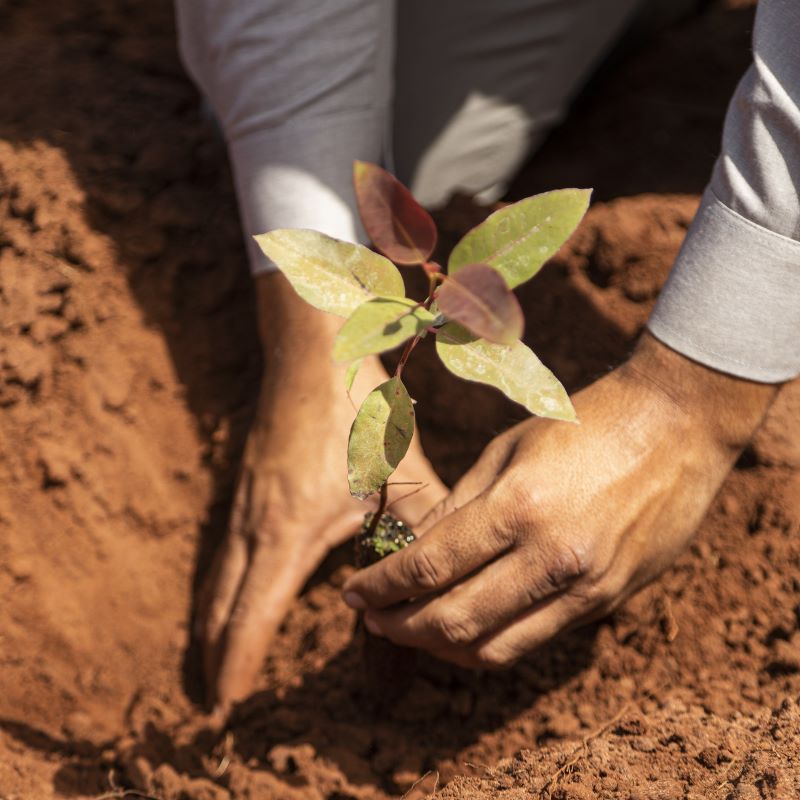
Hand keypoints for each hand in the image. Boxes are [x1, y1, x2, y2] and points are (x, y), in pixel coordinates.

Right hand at [196, 274, 446, 715]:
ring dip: (212, 623)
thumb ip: (417, 529)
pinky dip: (218, 585)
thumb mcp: (400, 473)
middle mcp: (254, 521)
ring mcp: (243, 501)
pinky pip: (222, 550)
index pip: (253, 611)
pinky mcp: (245, 484)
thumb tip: (432, 582)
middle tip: (213, 703)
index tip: (225, 705)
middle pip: (222, 603)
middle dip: (217, 654)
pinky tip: (224, 594)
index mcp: (288, 528)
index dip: (238, 661)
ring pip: (218, 577)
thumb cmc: (360, 409)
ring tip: (212, 663)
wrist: (314, 349)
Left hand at [342, 333, 777, 668]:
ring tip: (410, 630)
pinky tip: (465, 628)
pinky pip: (535, 641)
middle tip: (370, 619)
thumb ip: (459, 508)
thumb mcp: (509, 449)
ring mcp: (585, 587)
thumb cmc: (584, 424)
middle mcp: (551, 557)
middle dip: (400, 626)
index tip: (351, 593)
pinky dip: (490, 644)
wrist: (677, 426)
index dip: (382, 586)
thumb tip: (413, 553)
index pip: (430, 566)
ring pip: (494, 647)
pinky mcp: (609, 602)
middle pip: (455, 619)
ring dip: (441, 647)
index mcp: (519, 506)